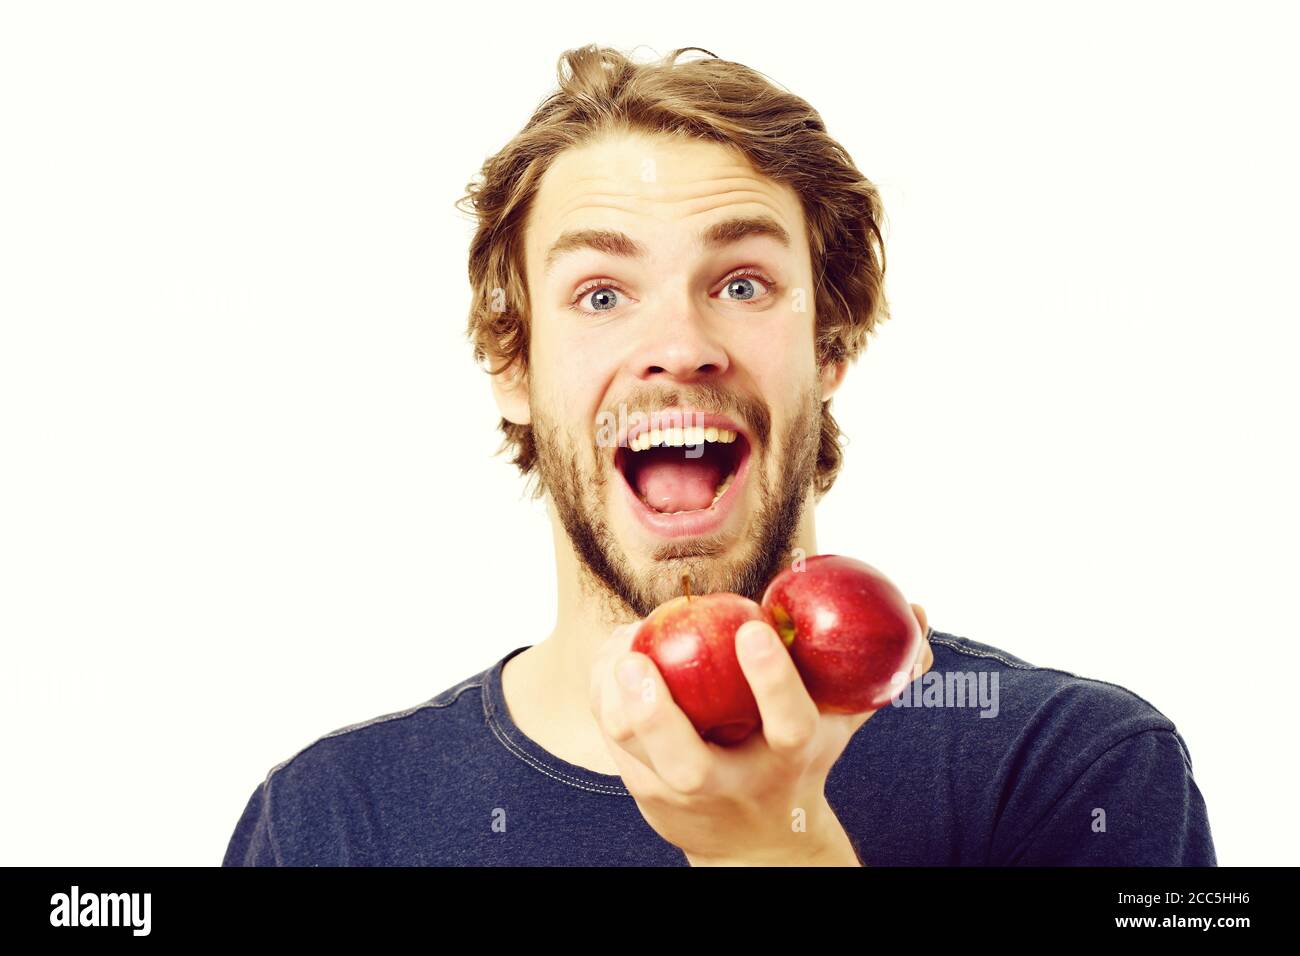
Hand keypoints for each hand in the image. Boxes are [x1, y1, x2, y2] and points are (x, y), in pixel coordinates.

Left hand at [589, 604, 932, 865]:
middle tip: (638, 656)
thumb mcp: (842, 726)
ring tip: (619, 646)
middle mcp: (735, 782)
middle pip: (688, 760)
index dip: (772, 677)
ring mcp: (685, 796)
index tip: (752, 628)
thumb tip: (922, 616)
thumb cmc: (802, 763)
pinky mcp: (647, 795)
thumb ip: (875, 672)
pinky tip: (611, 662)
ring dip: (616, 699)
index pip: (789, 720)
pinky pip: (616, 747)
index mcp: (791, 757)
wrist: (759, 846)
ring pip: (638, 754)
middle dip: (658, 711)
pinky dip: (606, 702)